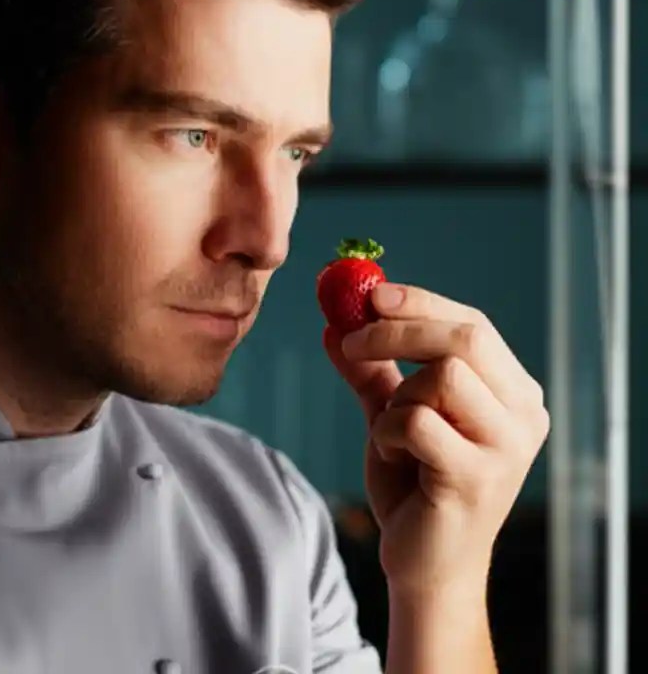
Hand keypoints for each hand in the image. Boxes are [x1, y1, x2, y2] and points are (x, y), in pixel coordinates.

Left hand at [322, 282, 549, 596]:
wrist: (426, 563)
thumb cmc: (415, 486)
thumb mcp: (390, 415)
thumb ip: (370, 370)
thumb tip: (334, 322)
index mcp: (514, 393)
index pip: (473, 324)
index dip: (419, 304)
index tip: (368, 294)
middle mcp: (524, 415)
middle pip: (466, 339)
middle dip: (399, 330)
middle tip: (350, 339)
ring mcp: (506, 447)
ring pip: (442, 378)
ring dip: (395, 398)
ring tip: (390, 433)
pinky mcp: (477, 478)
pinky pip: (417, 423)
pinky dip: (388, 434)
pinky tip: (393, 459)